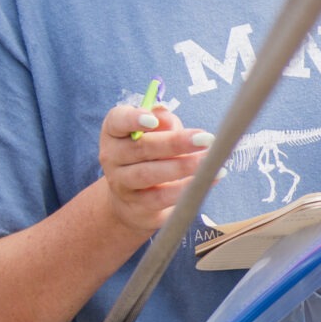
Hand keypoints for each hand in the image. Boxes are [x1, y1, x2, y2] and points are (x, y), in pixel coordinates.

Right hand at [93, 100, 211, 237]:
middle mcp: (112, 157)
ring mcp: (122, 183)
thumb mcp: (155, 133)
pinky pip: (162, 197)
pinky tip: (209, 179)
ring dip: (183, 167)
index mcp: (114, 132)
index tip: (154, 120)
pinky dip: (186, 188)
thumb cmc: (149, 155)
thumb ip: (163, 121)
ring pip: (149, 174)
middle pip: (141, 148)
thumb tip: (165, 116)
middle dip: (175, 143)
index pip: (117, 121)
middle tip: (206, 138)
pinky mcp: (137, 206)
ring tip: (209, 160)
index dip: (134, 120)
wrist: (131, 199)